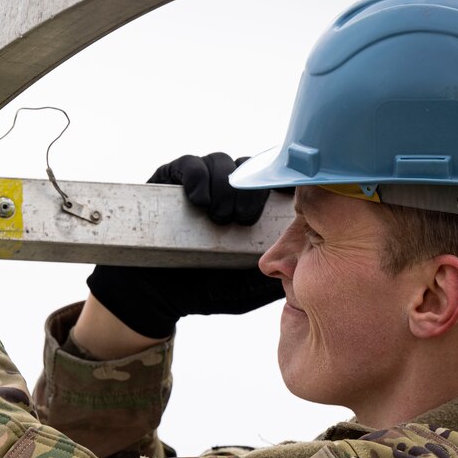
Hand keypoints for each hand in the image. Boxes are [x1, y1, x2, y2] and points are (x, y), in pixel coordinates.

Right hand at [84, 153, 282, 339]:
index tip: (289, 197)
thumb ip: (272, 279)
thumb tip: (304, 268)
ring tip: (217, 217)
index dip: (284, 181)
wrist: (153, 294)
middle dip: (250, 192)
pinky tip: (199, 201)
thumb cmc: (201, 290)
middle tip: (242, 220)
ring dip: (224, 187)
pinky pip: (189, 164)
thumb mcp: (243, 290)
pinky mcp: (170, 180)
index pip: (274, 181)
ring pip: (222, 162)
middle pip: (250, 168)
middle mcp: (226, 190)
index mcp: (249, 209)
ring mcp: (199, 182)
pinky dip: (198, 178)